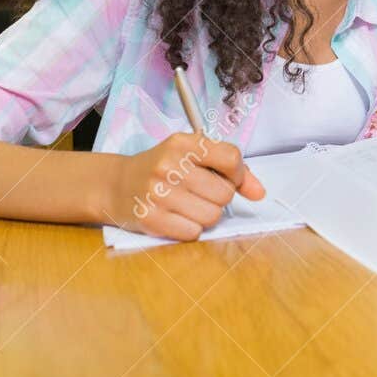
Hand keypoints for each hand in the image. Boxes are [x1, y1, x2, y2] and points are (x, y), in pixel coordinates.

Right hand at [107, 132, 264, 239]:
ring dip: (205, 215)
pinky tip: (176, 217)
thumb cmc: (161, 169)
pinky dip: (190, 229)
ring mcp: (158, 192)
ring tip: (188, 205)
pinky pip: (193, 232)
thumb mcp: (191, 155)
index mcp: (183, 143)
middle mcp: (169, 165)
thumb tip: (259, 192)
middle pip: (224, 193)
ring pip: (211, 216)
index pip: (230, 158)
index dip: (238, 174)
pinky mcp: (150, 218)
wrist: (116, 185)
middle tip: (201, 193)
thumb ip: (229, 169)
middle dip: (219, 197)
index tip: (230, 179)